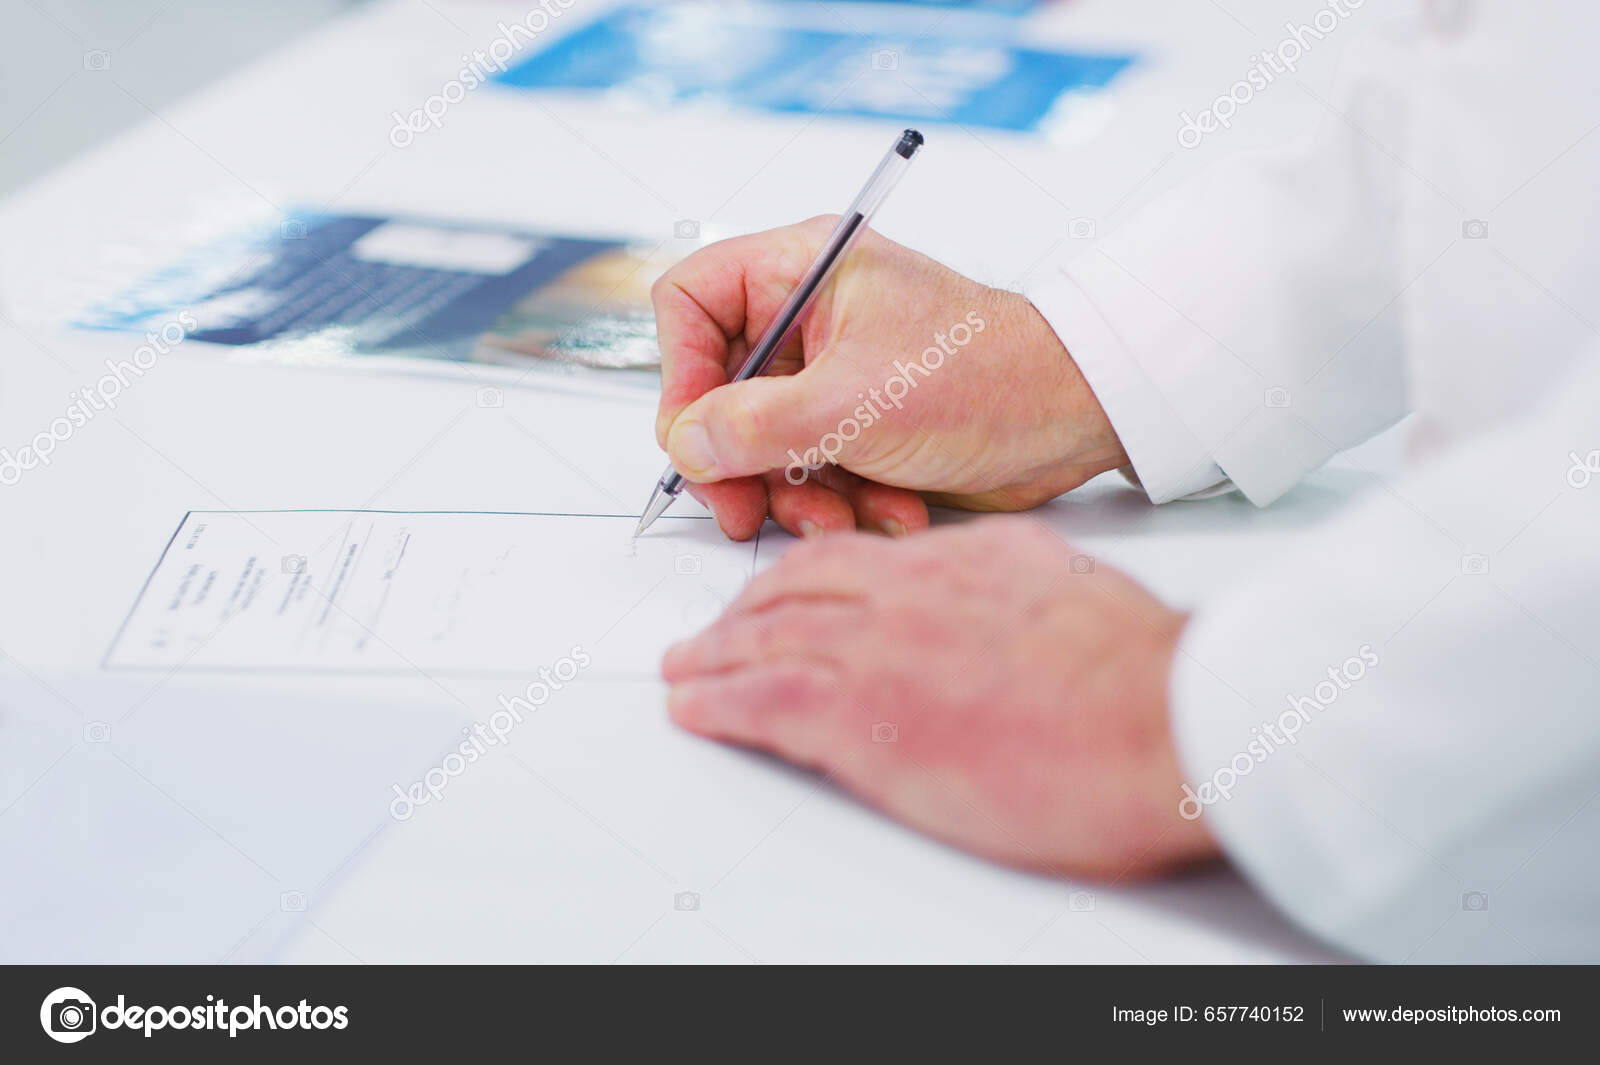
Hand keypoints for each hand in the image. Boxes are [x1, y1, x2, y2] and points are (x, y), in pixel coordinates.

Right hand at [652, 217, 1127, 540]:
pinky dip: (839, 501)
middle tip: (742, 507)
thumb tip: (686, 442)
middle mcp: (810, 319)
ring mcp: (834, 375)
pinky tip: (887, 510)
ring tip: (838, 516)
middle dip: (736, 459)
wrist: (1076, 419)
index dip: (681, 373)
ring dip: (794, 494)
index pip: (692, 303)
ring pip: (763, 443)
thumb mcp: (855, 403)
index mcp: (803, 272)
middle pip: (719, 390)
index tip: (694, 437)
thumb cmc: (990, 376)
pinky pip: (811, 470)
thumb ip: (756, 425)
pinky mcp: (859, 425)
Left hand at [662, 519, 1218, 878]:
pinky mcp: (865, 719)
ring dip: (715, 653)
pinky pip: (763, 702)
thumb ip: (1017, 592)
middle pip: (796, 588)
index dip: (804, 576)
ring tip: (687, 666)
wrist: (1163, 718)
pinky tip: (694, 708)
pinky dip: (718, 703)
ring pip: (766, 638)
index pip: (855, 557)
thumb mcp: (1074, 596)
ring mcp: (880, 652)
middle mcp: (906, 595)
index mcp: (959, 564)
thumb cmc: (1142, 673)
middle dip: (745, 609)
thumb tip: (1002, 608)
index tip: (786, 593)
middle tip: (717, 627)